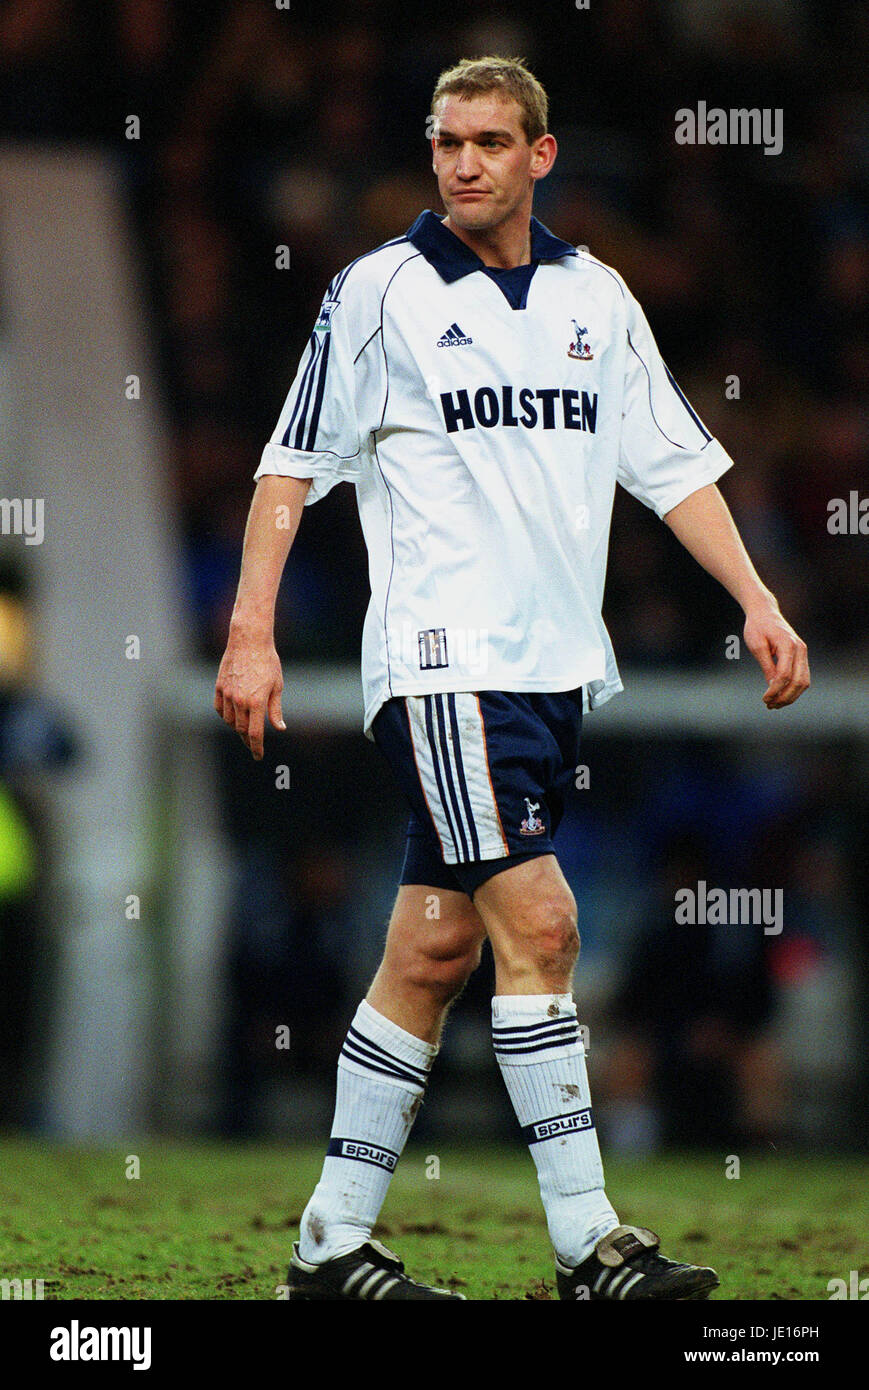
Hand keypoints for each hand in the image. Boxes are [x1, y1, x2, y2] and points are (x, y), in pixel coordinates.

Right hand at [214, 621, 284, 758]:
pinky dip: (226, 716)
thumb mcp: (277, 686)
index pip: (255, 734)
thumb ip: (275, 710)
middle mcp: (240, 700)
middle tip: (253, 744)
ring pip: (229, 721)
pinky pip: (220, 709)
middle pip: (241, 729)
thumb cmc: (268, 662)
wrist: (249, 641)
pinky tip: (233, 717)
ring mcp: (227, 694)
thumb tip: (280, 728)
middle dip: (247, 740)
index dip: (256, 748)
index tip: (258, 756)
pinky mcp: (219, 687)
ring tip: (245, 729)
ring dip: (237, 727)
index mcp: (256, 702)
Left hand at [743, 602, 809, 708]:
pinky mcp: (801, 656)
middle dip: (785, 697)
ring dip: (791, 696)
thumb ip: (766, 665)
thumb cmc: (757, 627)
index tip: (764, 699)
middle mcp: (800, 649)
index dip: (775, 690)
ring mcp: (803, 652)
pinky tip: (781, 695)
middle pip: (799, 682)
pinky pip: (802, 676)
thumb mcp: (757, 646)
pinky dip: (794, 689)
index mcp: (788, 645)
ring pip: (804, 681)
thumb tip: (772, 686)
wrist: (765, 612)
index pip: (785, 675)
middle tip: (770, 705)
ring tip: (775, 704)